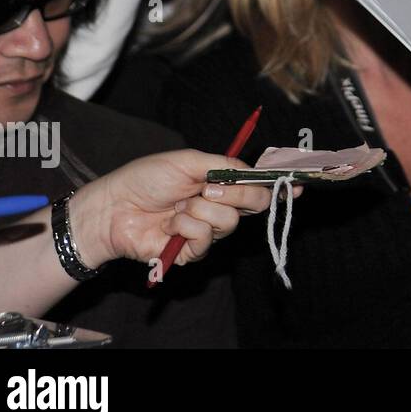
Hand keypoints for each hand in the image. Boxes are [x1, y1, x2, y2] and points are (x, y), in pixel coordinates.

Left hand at [68, 149, 271, 269]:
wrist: (114, 208)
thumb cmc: (145, 178)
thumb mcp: (189, 160)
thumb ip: (225, 164)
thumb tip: (253, 171)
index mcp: (219, 181)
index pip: (256, 184)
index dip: (278, 187)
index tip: (297, 187)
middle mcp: (218, 205)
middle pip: (253, 203)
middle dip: (234, 194)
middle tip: (207, 188)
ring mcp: (206, 229)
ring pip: (229, 222)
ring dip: (201, 211)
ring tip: (178, 207)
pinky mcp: (191, 251)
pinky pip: (206, 240)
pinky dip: (188, 229)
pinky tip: (171, 224)